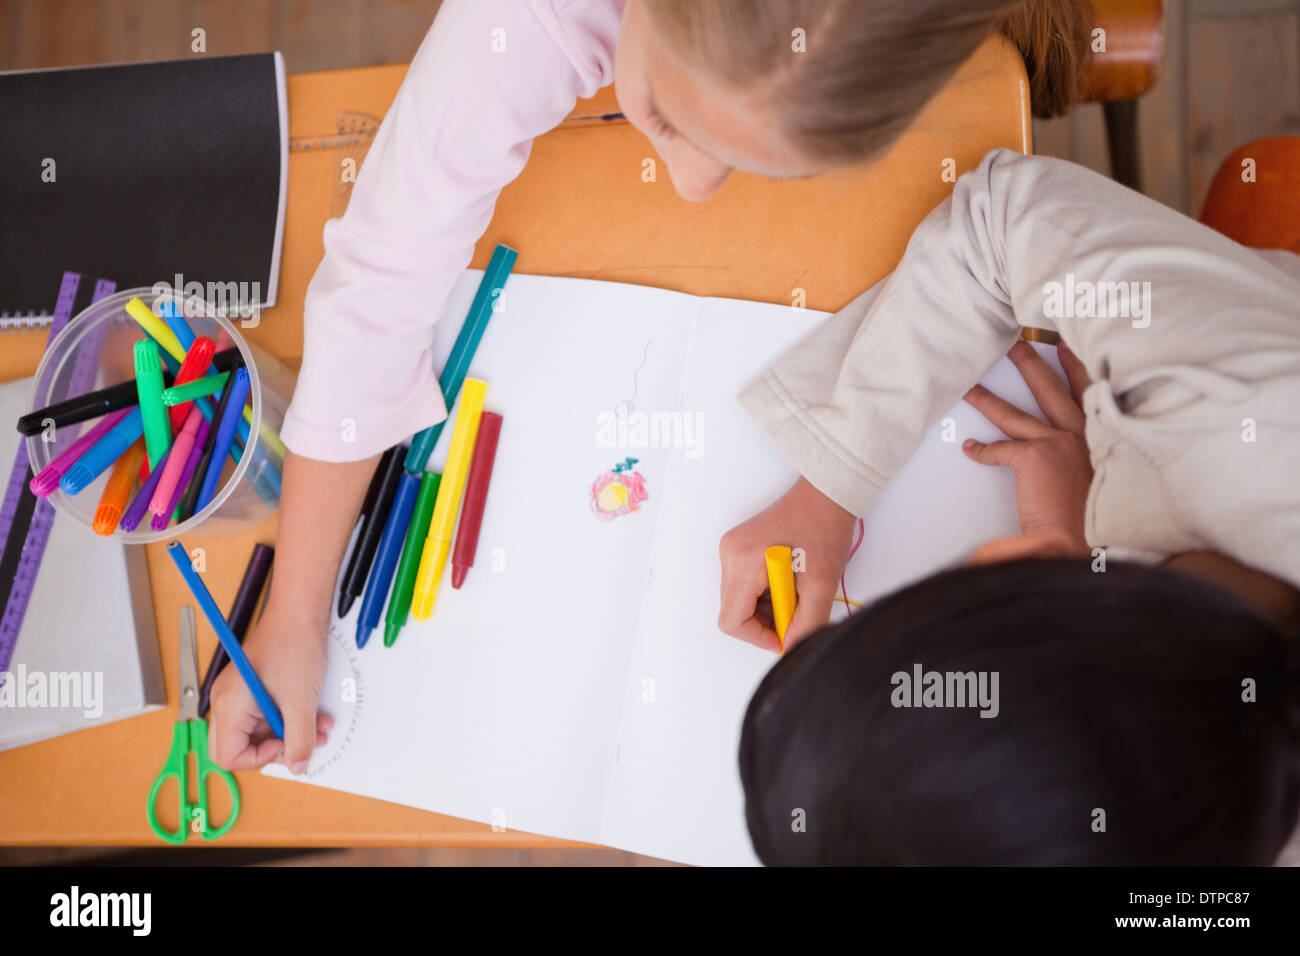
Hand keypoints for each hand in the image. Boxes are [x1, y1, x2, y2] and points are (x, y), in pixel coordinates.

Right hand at [208, 603, 332, 773]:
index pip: (228, 756)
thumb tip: (298, 766)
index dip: (260, 759)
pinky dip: (286, 719)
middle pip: (238, 747)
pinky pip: (263, 715)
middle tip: (302, 743)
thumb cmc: (295, 646)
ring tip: (319, 728)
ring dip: (287, 734)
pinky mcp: (250, 688)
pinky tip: (312, 716)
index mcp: (228, 706)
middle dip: (274, 749)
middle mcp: (225, 701)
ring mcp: (236, 694)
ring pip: (256, 732)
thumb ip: (299, 740)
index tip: (286, 747)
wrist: (300, 613)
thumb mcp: (301, 702)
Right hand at [718, 476, 857, 651]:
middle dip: (764, 620)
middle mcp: (730, 554)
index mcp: (744, 563)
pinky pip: (743, 583)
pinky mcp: (738, 546)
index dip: (757, 636)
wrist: (825, 495)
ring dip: (765, 605)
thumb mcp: (821, 584)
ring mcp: (731, 548)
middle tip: (796, 609)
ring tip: (795, 591)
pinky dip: (763, 591)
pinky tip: (787, 580)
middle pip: (733, 610)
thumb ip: (807, 623)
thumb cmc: (824, 528)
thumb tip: (792, 645)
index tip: (783, 635)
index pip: (731, 620)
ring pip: (738, 598)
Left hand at [961, 340, 1093, 552]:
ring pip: (1013, 414)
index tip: (1067, 347)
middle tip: (1016, 343)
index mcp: (1101, 438)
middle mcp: (1082, 435)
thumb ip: (1087, 466)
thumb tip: (1071, 464)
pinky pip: (997, 449)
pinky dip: (980, 450)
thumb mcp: (1098, 483)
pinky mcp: (1033, 457)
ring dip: (988, 398)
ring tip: (971, 384)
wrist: (1082, 545)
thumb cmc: (1094, 522)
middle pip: (1051, 390)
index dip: (1078, 369)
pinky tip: (969, 447)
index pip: (1089, 394)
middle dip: (1032, 364)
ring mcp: (1057, 443)